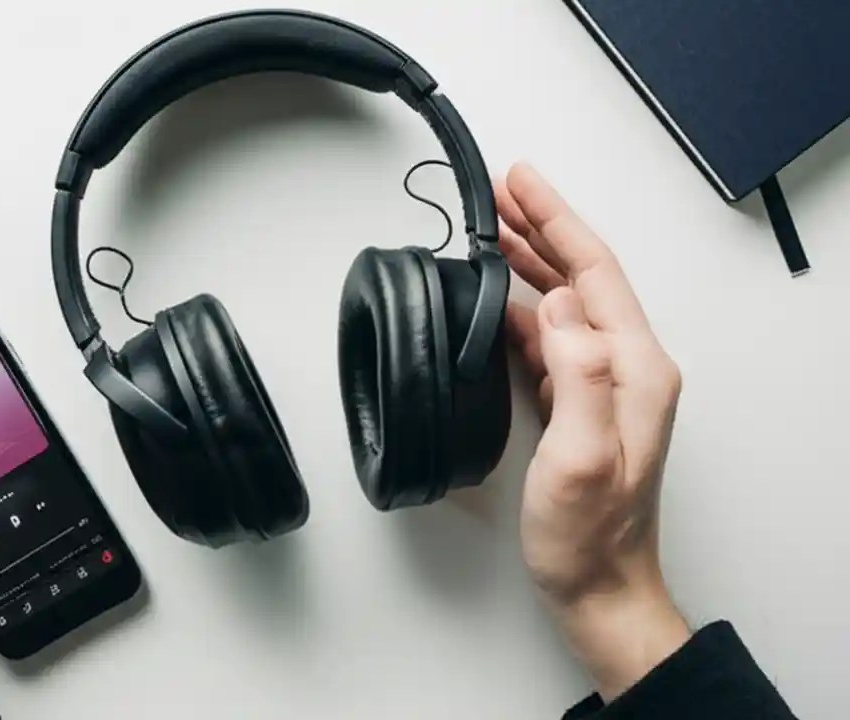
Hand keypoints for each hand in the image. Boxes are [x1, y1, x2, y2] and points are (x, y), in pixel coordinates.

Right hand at [497, 164, 689, 700]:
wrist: (599, 585)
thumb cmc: (591, 534)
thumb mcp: (582, 457)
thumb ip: (577, 376)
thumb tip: (554, 307)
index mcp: (635, 369)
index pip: (594, 273)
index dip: (556, 220)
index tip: (522, 182)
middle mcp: (626, 368)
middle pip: (581, 276)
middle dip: (540, 227)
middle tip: (500, 189)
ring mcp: (604, 385)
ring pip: (563, 301)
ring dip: (528, 261)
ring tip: (490, 229)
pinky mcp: (580, 403)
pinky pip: (549, 336)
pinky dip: (519, 306)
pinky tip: (495, 298)